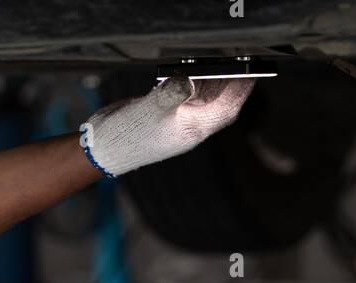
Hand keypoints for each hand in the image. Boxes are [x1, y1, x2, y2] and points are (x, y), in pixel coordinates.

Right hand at [79, 76, 255, 176]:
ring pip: (204, 99)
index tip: (251, 72)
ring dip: (214, 80)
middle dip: (232, 82)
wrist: (104, 149)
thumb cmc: (126, 139)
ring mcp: (178, 120)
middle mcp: (189, 125)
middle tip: (240, 60)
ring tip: (222, 60)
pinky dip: (194, 81)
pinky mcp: (166, 112)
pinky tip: (194, 70)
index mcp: (192, 129)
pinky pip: (187, 95)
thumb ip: (170, 95)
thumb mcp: (149, 112)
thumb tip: (188, 79)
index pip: (226, 109)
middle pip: (220, 103)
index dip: (241, 90)